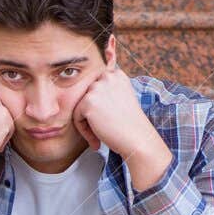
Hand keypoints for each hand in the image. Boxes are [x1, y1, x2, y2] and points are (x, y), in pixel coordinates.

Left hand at [73, 62, 173, 190]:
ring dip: (87, 124)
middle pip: (86, 97)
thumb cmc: (130, 124)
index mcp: (116, 74)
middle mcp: (106, 77)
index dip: (99, 107)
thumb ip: (107, 92)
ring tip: (99, 136)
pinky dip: (84, 131)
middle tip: (103, 130)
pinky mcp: (87, 102)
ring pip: (80, 107)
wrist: (137, 138)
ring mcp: (96, 88)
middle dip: (91, 115)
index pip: (95, 88)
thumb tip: (89, 95)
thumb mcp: (121, 98)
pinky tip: (96, 140)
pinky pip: (76, 117)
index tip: (107, 119)